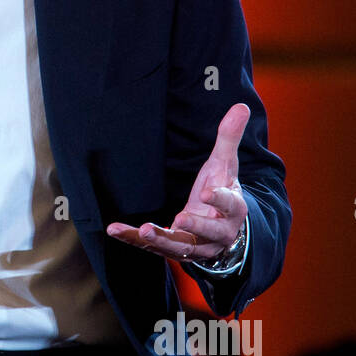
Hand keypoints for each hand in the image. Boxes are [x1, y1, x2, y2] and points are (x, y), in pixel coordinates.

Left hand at [106, 102, 248, 264]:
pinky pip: (152, 247)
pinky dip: (133, 239)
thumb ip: (229, 138)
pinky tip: (114, 229)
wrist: (220, 227)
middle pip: (209, 232)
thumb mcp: (224, 165)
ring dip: (161, 239)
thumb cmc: (221, 190)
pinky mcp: (174, 250)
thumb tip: (241, 105)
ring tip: (144, 231)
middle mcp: (218, 233)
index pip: (230, 205)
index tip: (208, 193)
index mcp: (233, 209)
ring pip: (179, 246)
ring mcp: (196, 245)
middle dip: (196, 227)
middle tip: (182, 219)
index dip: (220, 199)